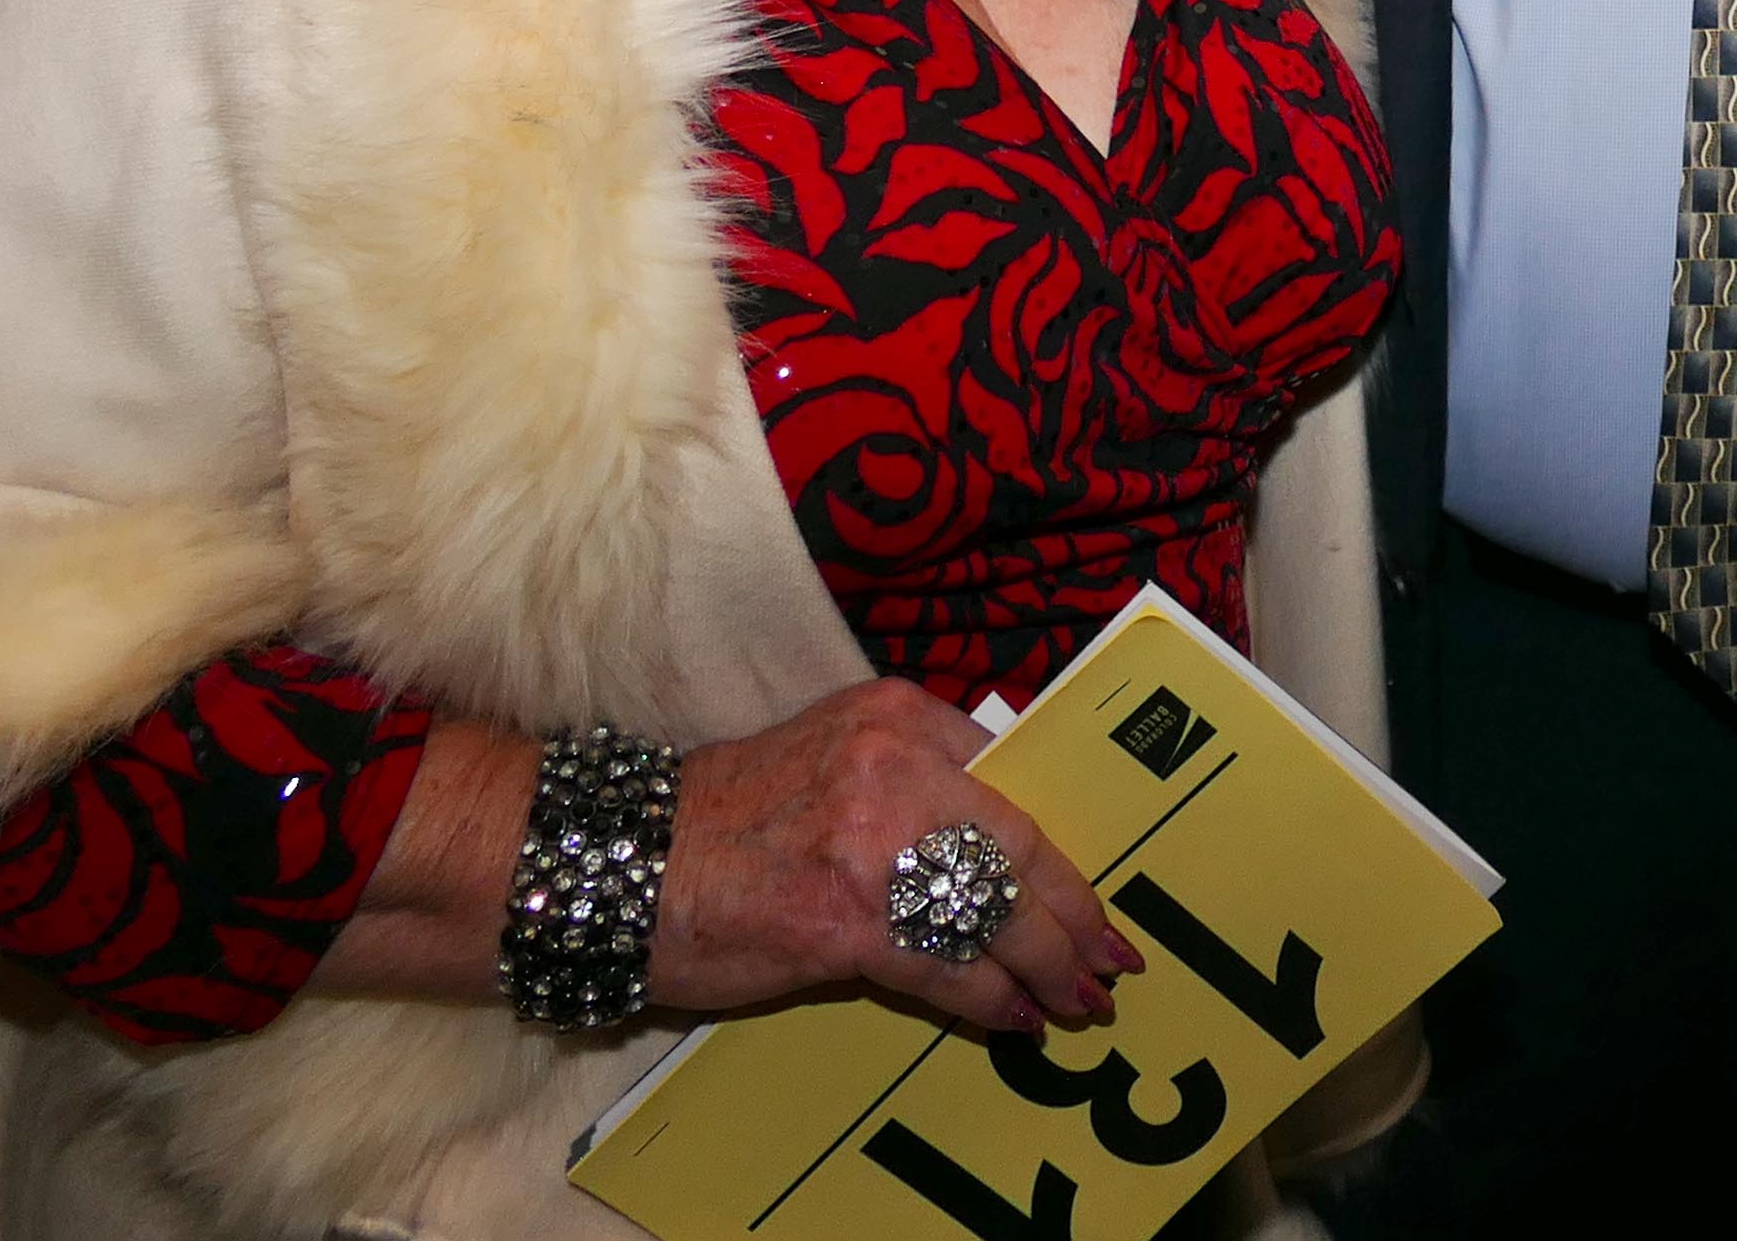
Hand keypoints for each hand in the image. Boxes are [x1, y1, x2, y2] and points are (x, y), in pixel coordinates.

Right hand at [649, 679, 1135, 1033]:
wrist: (625, 863)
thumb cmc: (726, 819)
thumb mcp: (831, 755)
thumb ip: (912, 779)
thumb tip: (994, 848)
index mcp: (899, 718)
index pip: (1011, 786)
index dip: (1060, 850)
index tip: (1092, 890)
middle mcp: (898, 767)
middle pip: (1018, 850)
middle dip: (1074, 915)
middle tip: (1111, 959)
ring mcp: (876, 844)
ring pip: (993, 913)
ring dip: (1045, 966)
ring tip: (1075, 1000)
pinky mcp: (849, 919)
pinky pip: (947, 967)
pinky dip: (990, 999)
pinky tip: (1013, 1018)